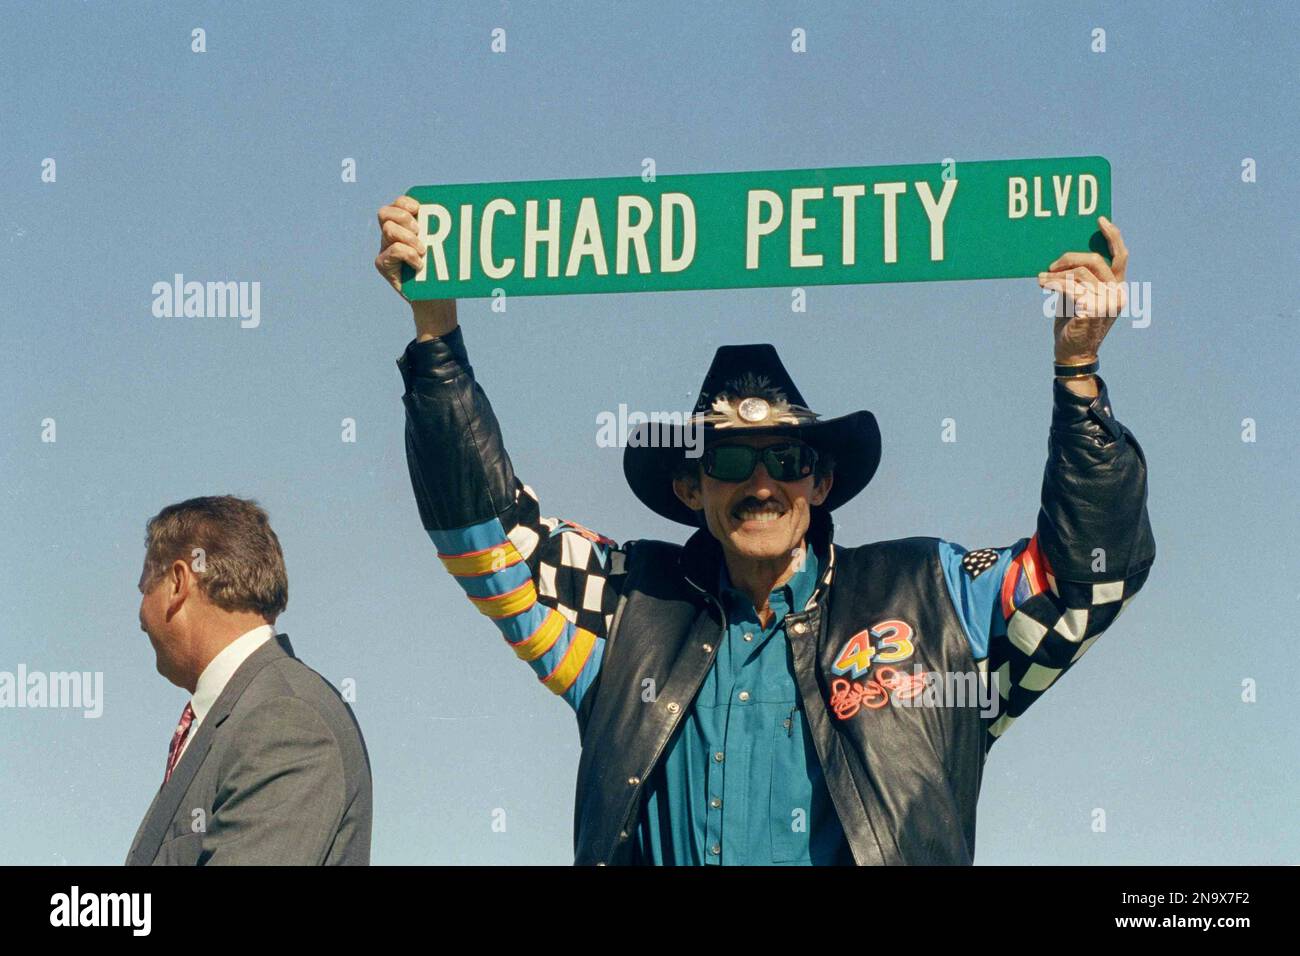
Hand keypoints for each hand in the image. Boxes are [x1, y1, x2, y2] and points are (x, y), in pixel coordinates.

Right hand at [375, 195, 457, 339]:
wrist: (436, 300)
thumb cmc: (442, 271)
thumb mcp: (445, 248)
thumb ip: (445, 230)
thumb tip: (460, 209)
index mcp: (404, 226)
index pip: (397, 204)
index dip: (404, 202)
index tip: (419, 208)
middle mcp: (391, 235)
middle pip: (384, 213)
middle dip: (403, 217)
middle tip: (420, 230)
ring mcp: (385, 249)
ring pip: (388, 230)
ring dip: (407, 237)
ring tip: (423, 249)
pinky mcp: (383, 264)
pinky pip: (391, 251)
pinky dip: (407, 254)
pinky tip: (419, 264)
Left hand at [1039, 216, 1128, 363]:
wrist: (1072, 353)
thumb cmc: (1073, 322)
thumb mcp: (1078, 296)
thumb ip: (1078, 278)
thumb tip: (1062, 257)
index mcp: (1117, 287)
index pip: (1120, 256)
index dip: (1112, 236)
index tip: (1100, 220)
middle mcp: (1117, 293)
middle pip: (1095, 260)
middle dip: (1069, 258)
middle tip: (1052, 264)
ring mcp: (1107, 302)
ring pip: (1079, 274)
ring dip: (1057, 274)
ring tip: (1042, 278)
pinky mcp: (1092, 310)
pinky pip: (1071, 288)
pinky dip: (1055, 284)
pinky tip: (1043, 284)